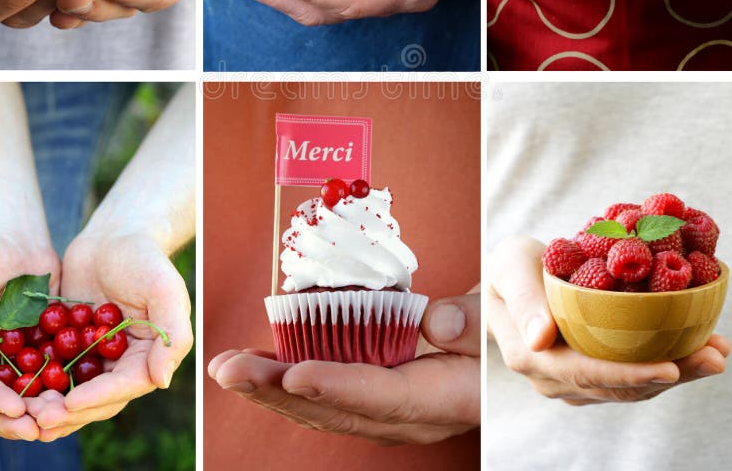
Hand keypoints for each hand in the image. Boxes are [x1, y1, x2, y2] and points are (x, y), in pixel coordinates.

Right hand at [0, 233, 59, 439]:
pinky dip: (69, 381)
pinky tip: (87, 387)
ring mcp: (16, 358)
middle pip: (0, 401)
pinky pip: (56, 369)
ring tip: (66, 412)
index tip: (16, 409)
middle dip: (19, 417)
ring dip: (46, 406)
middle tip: (43, 425)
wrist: (17, 241)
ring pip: (30, 392)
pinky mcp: (43, 348)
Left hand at [24, 233, 192, 439]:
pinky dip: (35, 382)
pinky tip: (12, 388)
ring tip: (23, 411)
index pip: (124, 385)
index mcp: (149, 354)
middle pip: (96, 399)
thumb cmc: (144, 258)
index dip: (98, 398)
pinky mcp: (70, 346)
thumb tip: (162, 381)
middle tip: (40, 419)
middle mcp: (122, 361)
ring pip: (70, 391)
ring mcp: (94, 355)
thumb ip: (172, 334)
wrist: (114, 234)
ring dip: (49, 405)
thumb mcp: (164, 289)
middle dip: (68, 412)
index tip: (70, 403)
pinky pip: (51, 370)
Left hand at [208, 291, 479, 444]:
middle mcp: (408, 415)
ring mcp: (387, 412)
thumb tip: (436, 325)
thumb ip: (471, 322)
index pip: (383, 396)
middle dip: (279, 392)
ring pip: (322, 409)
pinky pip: (325, 397)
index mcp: (444, 397)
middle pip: (337, 409)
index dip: (337, 386)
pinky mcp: (374, 398)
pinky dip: (286, 383)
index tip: (295, 374)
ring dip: (270, 390)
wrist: (504, 355)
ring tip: (228, 368)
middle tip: (230, 369)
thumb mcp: (500, 316)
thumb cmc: (502, 328)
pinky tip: (257, 366)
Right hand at [488, 236, 729, 404]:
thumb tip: (541, 338)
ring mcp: (573, 381)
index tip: (670, 367)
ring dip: (678, 372)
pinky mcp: (592, 374)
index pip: (583, 373)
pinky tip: (696, 346)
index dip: (629, 374)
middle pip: (617, 387)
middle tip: (714, 356)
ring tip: (716, 351)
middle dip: (670, 374)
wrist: (507, 278)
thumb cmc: (507, 266)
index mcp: (529, 356)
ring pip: (631, 387)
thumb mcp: (509, 266)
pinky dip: (667, 361)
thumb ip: (522, 298)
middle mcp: (553, 379)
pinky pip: (632, 376)